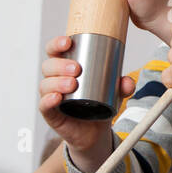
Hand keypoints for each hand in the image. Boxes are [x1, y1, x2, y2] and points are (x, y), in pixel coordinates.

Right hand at [38, 34, 134, 156]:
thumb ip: (123, 86)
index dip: (57, 44)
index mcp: (66, 68)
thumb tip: (127, 82)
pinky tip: (56, 98)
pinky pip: (44, 105)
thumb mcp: (114, 92)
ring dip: (57, 82)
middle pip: (49, 66)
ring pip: (46, 84)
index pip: (55, 51)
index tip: (68, 42)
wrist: (96, 130)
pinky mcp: (51, 113)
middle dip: (61, 64)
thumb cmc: (100, 103)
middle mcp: (55, 79)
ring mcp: (51, 96)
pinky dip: (48, 100)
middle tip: (77, 69)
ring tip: (72, 84)